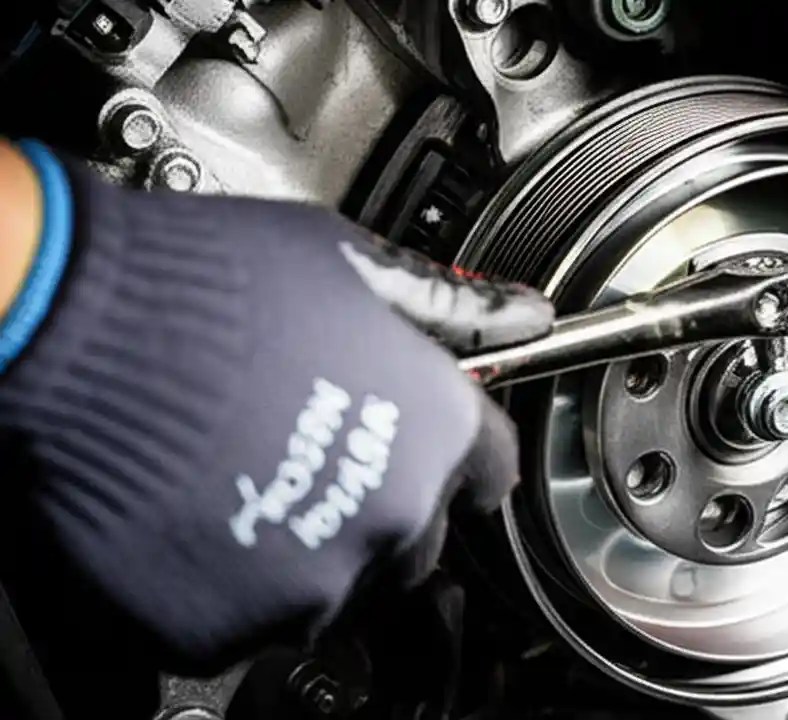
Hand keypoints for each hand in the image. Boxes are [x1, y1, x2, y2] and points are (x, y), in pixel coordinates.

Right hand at [0, 153, 551, 672]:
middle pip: (416, 537)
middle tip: (310, 450)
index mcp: (438, 431)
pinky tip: (204, 513)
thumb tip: (519, 312)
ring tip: (248, 474)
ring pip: (340, 587)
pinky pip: (255, 618)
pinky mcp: (231, 626)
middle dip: (380, 504)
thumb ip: (445, 307)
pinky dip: (237, 582)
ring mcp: (313, 584)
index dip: (454, 454)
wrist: (78, 326)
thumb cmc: (211, 281)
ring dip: (310, 548)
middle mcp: (393, 517)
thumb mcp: (347, 267)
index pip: (488, 470)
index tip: (420, 446)